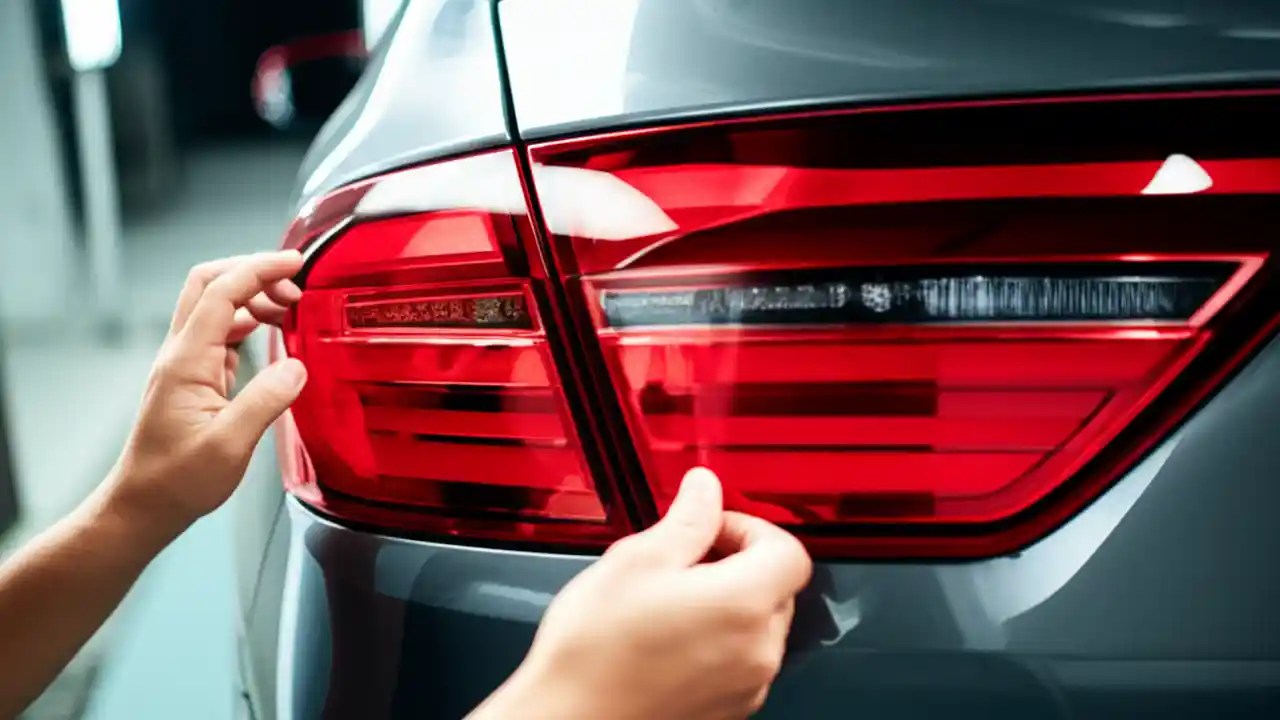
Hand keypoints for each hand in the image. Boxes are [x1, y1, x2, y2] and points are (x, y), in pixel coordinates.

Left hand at [102, 251, 306, 538]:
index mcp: (186, 362)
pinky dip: (250, 322)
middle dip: (253, 273)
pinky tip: (273, 335)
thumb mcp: (229, 445)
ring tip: (290, 309)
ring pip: (216, 307)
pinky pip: (222, 333)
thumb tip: (297, 367)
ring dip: (253, 298)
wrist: (145, 505)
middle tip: (294, 285)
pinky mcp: (194, 378)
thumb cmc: (178, 480)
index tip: (294, 263)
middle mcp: (181, 355)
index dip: (258, 270)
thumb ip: (265, 401)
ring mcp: (185, 364)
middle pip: (208, 285)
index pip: (220, 293)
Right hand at [472, 468, 812, 719]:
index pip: (788, 549)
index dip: (750, 527)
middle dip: (738, 563)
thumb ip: (685, 520)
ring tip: (669, 600)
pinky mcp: (728, 710)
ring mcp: (746, 685)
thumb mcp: (635, 561)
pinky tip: (668, 636)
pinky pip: (740, 662)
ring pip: (758, 626)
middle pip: (777, 588)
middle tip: (685, 557)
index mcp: (743, 603)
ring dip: (727, 604)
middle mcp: (757, 650)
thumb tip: (705, 489)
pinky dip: (717, 642)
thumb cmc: (594, 653)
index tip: (711, 525)